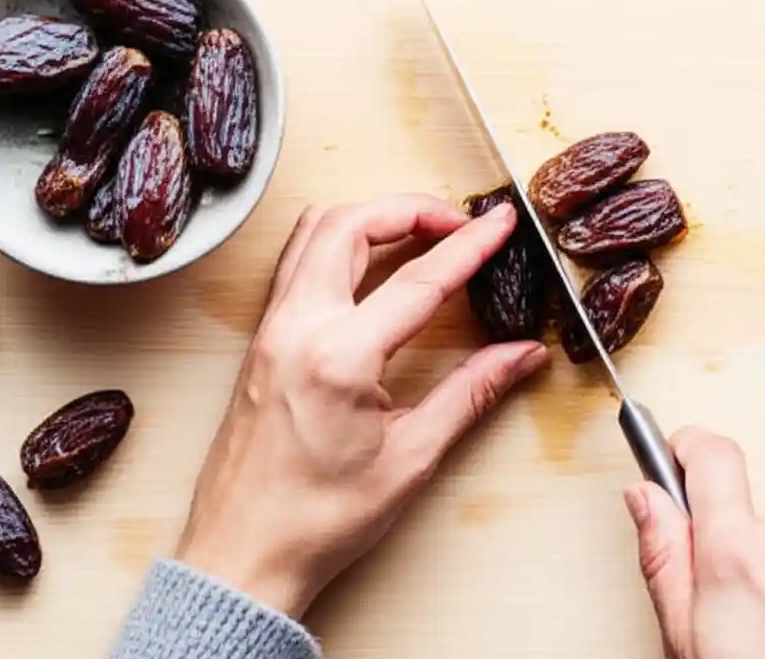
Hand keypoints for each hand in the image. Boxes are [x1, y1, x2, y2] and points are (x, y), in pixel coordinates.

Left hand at [175, 194, 549, 617]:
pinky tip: (369, 263)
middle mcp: (296, 329)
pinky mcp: (261, 342)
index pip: (418, 280)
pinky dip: (337, 242)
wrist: (243, 554)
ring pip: (315, 233)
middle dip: (412, 209)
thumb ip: (471, 393)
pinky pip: (296, 263)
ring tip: (419, 230)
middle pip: (352, 226)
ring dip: (371, 217)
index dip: (469, 245)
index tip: (501, 222)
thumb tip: (521, 355)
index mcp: (338, 357)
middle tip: (459, 222)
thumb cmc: (317, 519)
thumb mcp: (411, 457)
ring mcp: (271, 331)